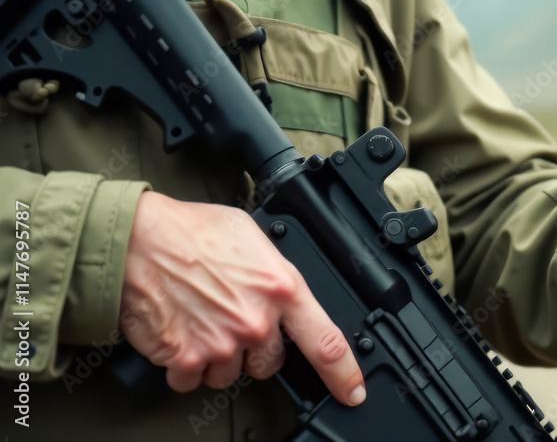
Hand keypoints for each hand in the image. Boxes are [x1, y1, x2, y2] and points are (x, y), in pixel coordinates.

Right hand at [120, 191, 365, 404]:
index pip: (326, 342)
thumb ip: (276, 274)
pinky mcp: (186, 358)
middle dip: (253, 348)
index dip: (344, 375)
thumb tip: (283, 293)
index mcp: (281, 289)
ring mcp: (221, 343)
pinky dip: (184, 364)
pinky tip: (179, 332)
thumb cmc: (192, 232)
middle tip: (231, 318)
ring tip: (200, 318)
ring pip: (229, 375)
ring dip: (217, 357)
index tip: (351, 392)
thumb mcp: (254, 240)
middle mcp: (256, 321)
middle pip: (269, 363)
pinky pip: (192, 380)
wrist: (137, 239)